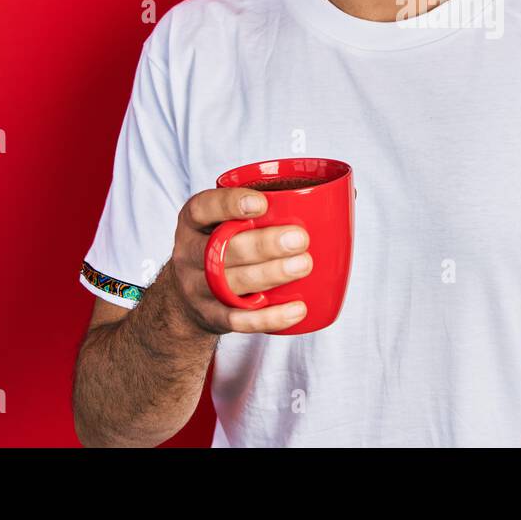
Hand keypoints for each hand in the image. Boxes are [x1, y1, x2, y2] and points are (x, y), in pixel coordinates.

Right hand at [168, 186, 311, 334]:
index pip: (202, 208)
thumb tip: (332, 198)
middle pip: (223, 249)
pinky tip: (297, 309)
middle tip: (300, 239)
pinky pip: (239, 321)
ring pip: (232, 283)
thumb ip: (262, 209)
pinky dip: (270, 317)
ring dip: (271, 274)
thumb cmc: (223, 246)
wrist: (187, 298)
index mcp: (193, 222)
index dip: (229, 204)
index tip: (262, 203)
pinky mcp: (212, 317)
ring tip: (304, 265)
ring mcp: (198, 288)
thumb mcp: (223, 221)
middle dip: (264, 244)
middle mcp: (189, 254)